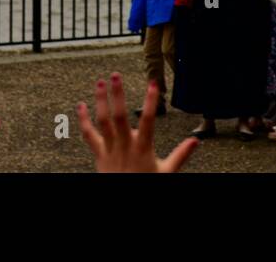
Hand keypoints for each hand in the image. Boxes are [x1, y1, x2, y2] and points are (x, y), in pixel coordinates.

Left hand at [76, 74, 197, 172]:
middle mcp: (124, 146)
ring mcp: (109, 149)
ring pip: (102, 122)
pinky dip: (83, 120)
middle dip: (117, 95)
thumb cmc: (145, 184)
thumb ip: (181, 155)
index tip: (152, 84)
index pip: (148, 120)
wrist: (124, 198)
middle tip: (115, 75)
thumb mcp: (166, 172)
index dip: (150, 102)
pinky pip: (89, 135)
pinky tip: (81, 106)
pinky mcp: (99, 154)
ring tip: (99, 83)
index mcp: (142, 148)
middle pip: (119, 117)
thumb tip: (195, 142)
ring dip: (100, 101)